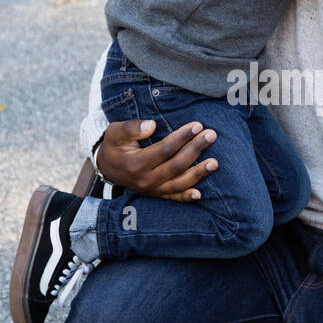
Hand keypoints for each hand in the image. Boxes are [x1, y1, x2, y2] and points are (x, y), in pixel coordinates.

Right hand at [95, 118, 217, 200]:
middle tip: (211, 135)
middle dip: (196, 149)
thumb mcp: (115, 132)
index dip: (182, 137)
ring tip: (215, 162)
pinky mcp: (157, 195)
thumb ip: (131, 128)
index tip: (197, 125)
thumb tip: (151, 125)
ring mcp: (152, 190)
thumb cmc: (114, 145)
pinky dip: (186, 197)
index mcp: (136, 163)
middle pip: (176, 165)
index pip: (165, 149)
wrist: (107, 167)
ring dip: (198, 173)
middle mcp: (145, 180)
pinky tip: (200, 194)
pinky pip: (174, 198)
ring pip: (179, 183)